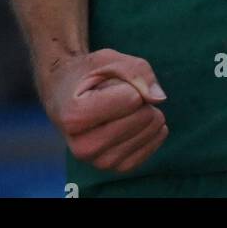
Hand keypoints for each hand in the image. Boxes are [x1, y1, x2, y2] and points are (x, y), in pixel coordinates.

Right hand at [44, 48, 168, 172]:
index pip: (131, 99)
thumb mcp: (108, 59)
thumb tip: (159, 99)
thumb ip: (136, 71)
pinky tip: (142, 122)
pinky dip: (152, 132)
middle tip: (118, 94)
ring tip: (126, 107)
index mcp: (74, 116)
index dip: (129, 83)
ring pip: (147, 133)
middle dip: (142, 98)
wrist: (67, 97)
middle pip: (141, 117)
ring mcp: (99, 162)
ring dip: (148, 114)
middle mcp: (83, 146)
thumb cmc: (88, 74)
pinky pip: (148, 150)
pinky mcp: (115, 168)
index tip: (109, 83)